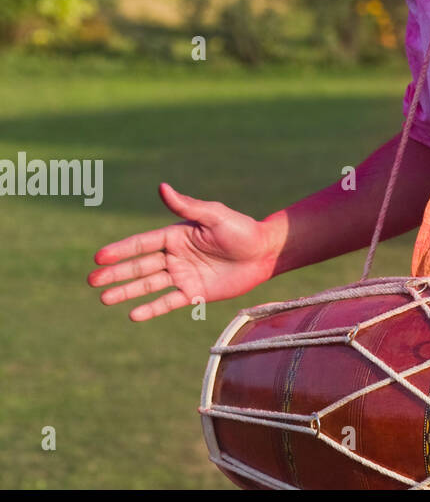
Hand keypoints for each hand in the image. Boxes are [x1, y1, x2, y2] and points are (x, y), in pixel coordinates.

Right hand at [89, 182, 276, 320]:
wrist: (266, 253)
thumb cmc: (242, 230)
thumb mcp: (214, 216)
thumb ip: (187, 206)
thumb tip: (162, 187)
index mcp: (177, 235)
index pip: (143, 243)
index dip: (121, 250)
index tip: (99, 257)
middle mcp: (176, 256)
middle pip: (140, 266)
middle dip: (116, 273)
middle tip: (92, 280)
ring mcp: (184, 275)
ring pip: (149, 286)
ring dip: (126, 292)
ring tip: (104, 298)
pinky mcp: (195, 293)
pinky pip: (168, 302)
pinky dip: (151, 309)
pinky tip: (133, 314)